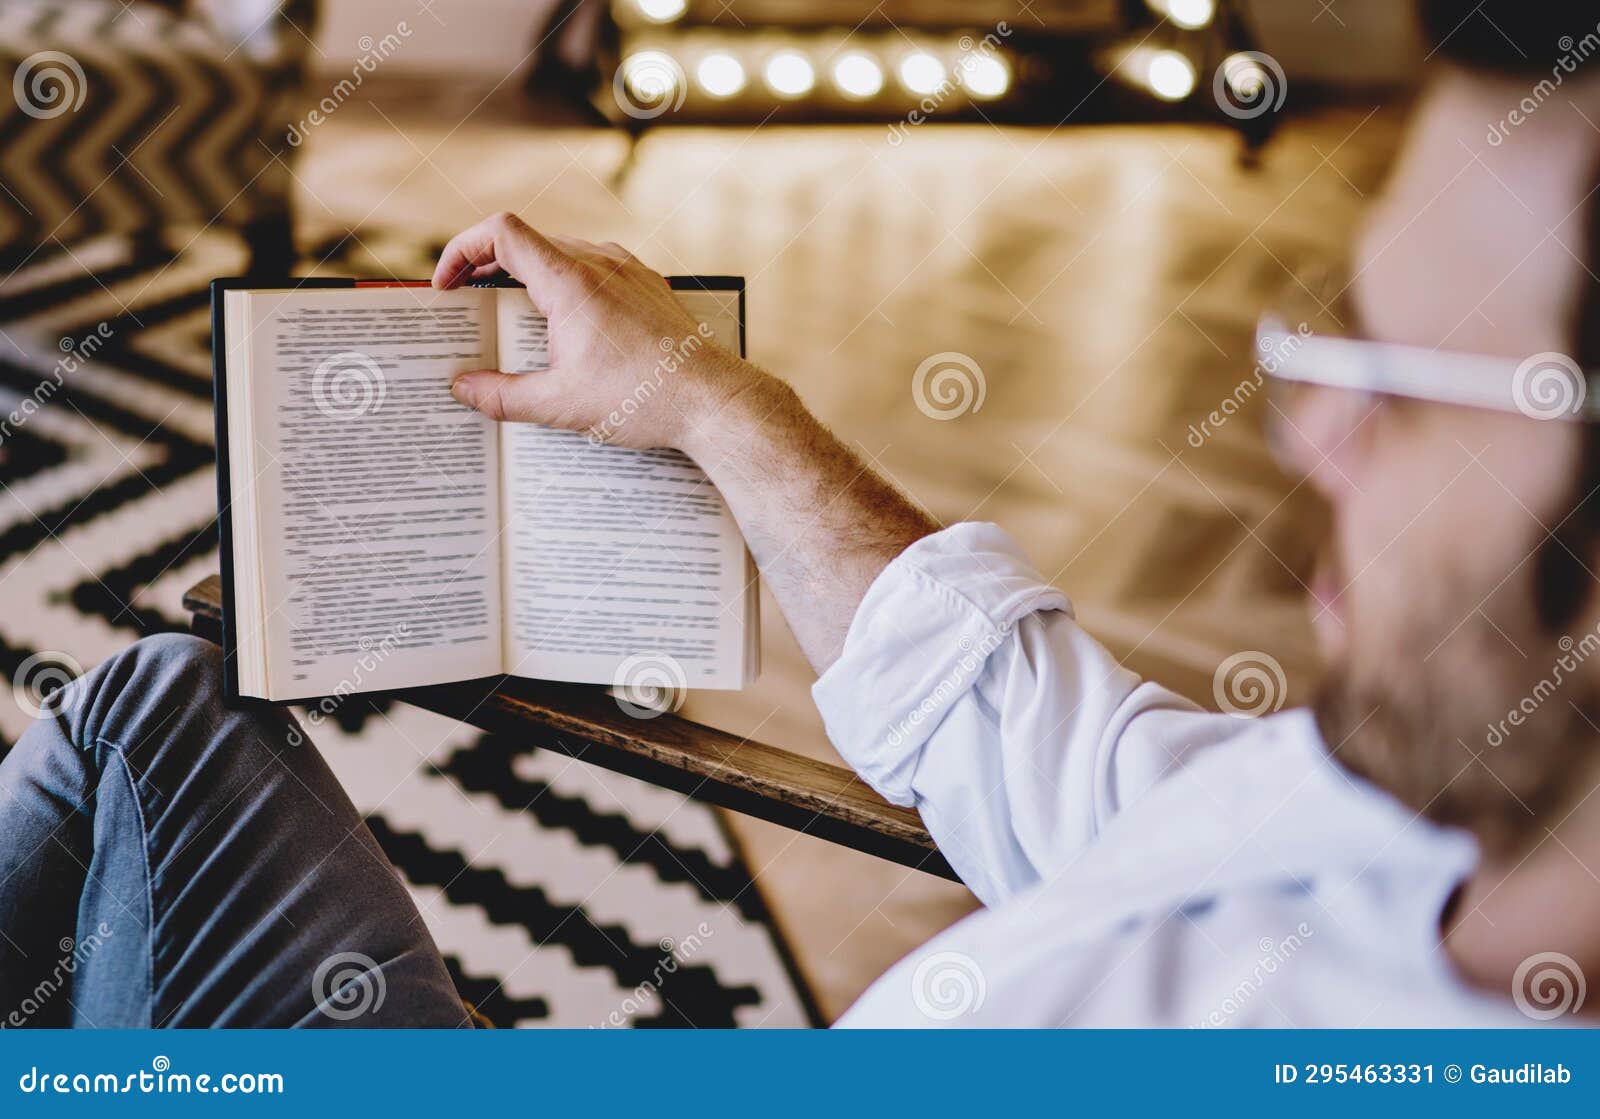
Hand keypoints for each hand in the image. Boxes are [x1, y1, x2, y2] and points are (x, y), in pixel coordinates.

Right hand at [433, 212, 750, 449]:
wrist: (712, 400)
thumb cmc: (643, 398)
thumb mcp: (562, 405)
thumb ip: (503, 397)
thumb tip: (463, 389)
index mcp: (570, 281)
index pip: (500, 232)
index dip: (461, 250)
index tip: (448, 285)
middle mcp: (599, 262)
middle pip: (526, 243)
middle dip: (488, 271)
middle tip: (471, 308)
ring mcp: (627, 269)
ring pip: (561, 254)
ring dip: (529, 279)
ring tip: (516, 321)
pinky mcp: (647, 285)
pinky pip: (594, 270)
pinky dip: (567, 287)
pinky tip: (568, 328)